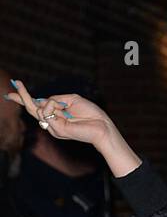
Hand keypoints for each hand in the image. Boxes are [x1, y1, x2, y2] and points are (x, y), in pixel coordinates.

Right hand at [4, 79, 139, 176]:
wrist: (102, 126)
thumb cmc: (91, 114)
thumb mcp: (71, 100)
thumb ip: (56, 99)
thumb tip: (44, 100)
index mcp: (56, 113)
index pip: (37, 106)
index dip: (24, 98)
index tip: (14, 88)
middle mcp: (53, 121)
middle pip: (32, 109)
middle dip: (22, 98)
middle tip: (14, 87)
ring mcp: (54, 127)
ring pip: (37, 110)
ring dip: (44, 102)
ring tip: (58, 103)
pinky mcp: (57, 129)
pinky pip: (46, 112)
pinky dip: (51, 105)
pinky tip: (60, 106)